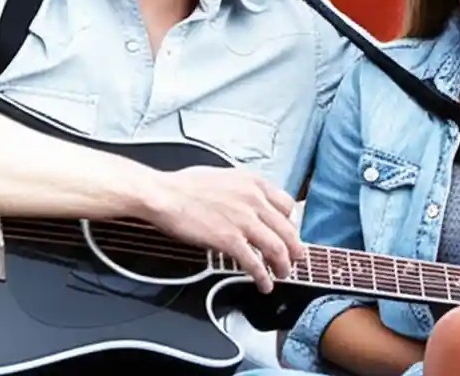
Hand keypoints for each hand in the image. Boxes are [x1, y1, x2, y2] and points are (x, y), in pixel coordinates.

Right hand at [140, 165, 303, 292]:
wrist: (165, 195)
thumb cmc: (185, 186)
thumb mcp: (224, 176)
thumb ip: (242, 189)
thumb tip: (247, 201)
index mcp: (253, 183)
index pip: (287, 205)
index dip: (290, 223)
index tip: (288, 233)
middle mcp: (254, 200)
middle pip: (288, 229)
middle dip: (294, 249)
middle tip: (295, 260)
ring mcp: (244, 220)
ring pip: (277, 248)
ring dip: (283, 266)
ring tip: (282, 275)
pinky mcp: (230, 240)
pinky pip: (255, 263)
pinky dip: (263, 277)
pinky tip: (263, 284)